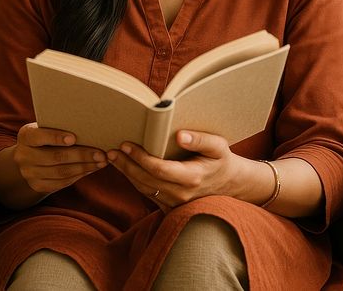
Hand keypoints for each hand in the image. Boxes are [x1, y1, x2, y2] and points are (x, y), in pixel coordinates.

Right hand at [12, 123, 106, 195]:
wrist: (28, 158)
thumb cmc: (44, 137)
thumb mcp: (44, 128)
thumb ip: (57, 128)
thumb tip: (88, 129)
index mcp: (25, 136)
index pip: (39, 136)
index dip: (55, 137)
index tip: (74, 138)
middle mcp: (24, 156)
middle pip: (55, 157)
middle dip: (80, 155)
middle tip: (101, 154)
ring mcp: (29, 173)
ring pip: (61, 172)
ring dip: (84, 167)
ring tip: (101, 162)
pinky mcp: (38, 185)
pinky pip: (62, 183)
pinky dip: (79, 176)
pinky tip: (90, 169)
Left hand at [108, 130, 249, 208]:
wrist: (232, 184)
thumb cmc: (222, 160)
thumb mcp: (218, 146)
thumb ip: (200, 140)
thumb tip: (179, 135)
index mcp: (192, 178)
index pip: (158, 169)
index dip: (139, 157)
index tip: (125, 144)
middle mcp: (182, 194)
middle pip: (145, 180)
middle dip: (126, 165)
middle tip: (110, 151)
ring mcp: (176, 203)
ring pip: (144, 189)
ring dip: (126, 174)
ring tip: (112, 157)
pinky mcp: (172, 207)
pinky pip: (148, 195)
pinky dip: (134, 182)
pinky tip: (125, 169)